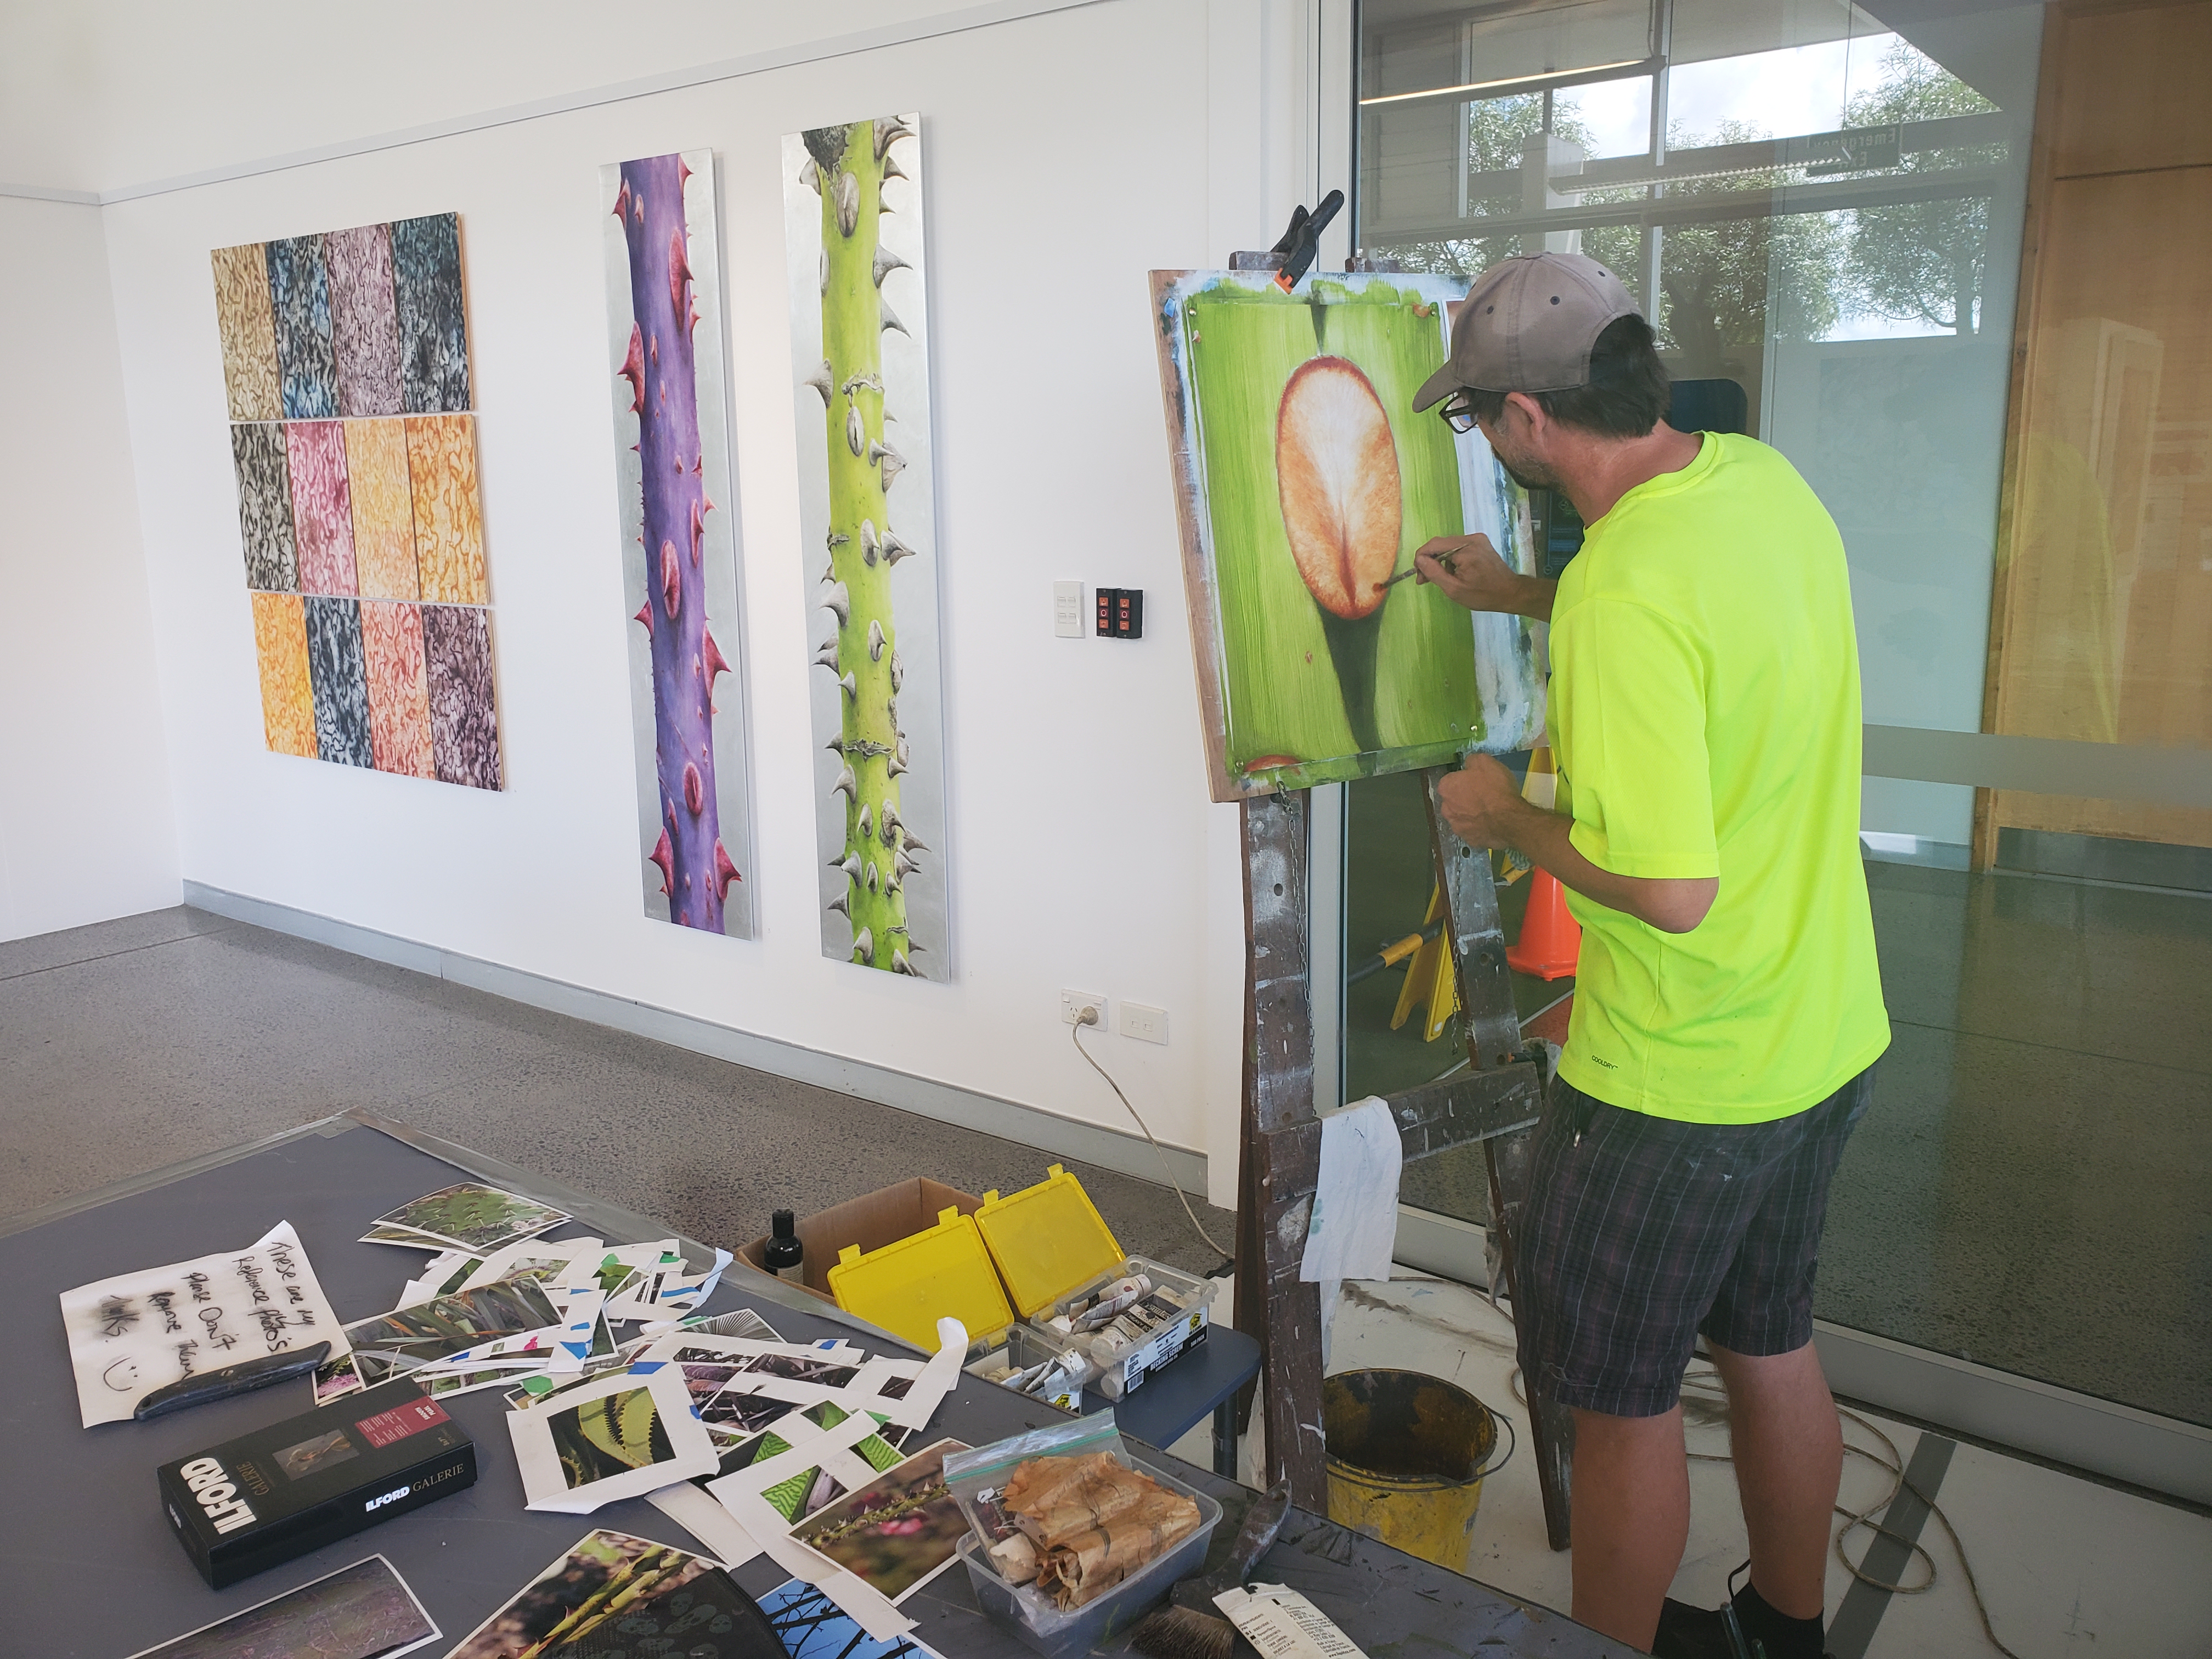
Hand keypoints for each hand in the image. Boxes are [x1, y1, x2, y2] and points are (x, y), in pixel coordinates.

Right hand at [1413, 535, 1549, 619]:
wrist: (1511, 592)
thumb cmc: (1483, 595)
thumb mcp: (1454, 589)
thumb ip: (1434, 573)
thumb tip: (1419, 560)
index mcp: (1465, 548)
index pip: (1433, 545)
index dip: (1421, 558)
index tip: (1419, 575)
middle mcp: (1471, 538)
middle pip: (1440, 544)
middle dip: (1430, 560)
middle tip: (1425, 579)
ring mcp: (1477, 539)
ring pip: (1448, 546)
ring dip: (1440, 560)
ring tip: (1441, 578)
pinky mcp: (1480, 543)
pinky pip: (1458, 547)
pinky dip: (1451, 559)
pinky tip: (1453, 572)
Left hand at [1436, 754, 1528, 849]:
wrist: (1509, 819)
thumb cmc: (1495, 788)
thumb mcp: (1485, 762)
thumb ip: (1472, 761)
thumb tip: (1468, 764)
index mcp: (1446, 787)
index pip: (1451, 780)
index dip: (1465, 779)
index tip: (1477, 780)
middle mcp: (1446, 809)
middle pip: (1454, 800)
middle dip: (1465, 797)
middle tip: (1484, 795)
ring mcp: (1457, 827)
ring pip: (1462, 817)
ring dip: (1471, 814)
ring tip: (1489, 810)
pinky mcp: (1470, 840)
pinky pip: (1473, 831)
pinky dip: (1480, 827)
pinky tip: (1492, 823)